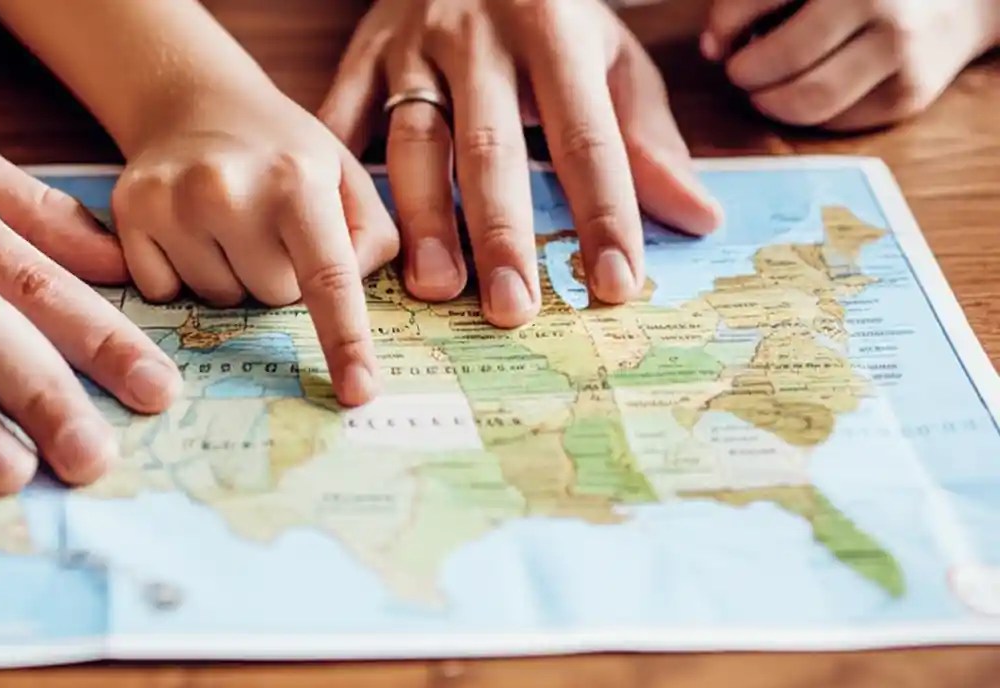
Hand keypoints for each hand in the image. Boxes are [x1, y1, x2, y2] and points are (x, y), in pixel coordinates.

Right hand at [111, 80, 397, 406]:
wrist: (196, 100)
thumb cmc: (283, 151)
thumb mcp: (346, 176)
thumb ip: (371, 239)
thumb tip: (353, 298)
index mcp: (297, 180)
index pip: (328, 278)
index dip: (346, 341)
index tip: (357, 392)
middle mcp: (229, 189)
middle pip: (272, 298)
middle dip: (281, 275)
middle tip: (269, 226)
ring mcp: (172, 202)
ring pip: (219, 301)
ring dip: (232, 275)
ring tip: (229, 223)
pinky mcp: (131, 212)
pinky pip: (166, 293)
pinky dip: (182, 274)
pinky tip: (189, 229)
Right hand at [318, 0, 721, 321]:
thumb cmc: (549, 14)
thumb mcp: (610, 55)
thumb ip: (647, 137)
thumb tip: (698, 219)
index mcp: (554, 31)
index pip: (587, 137)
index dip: (603, 213)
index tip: (613, 284)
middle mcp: (478, 37)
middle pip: (491, 145)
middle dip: (502, 232)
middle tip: (512, 308)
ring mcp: (411, 46)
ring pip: (412, 139)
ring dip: (423, 217)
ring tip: (434, 284)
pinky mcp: (362, 56)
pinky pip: (343, 121)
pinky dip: (341, 179)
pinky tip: (350, 237)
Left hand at [703, 0, 999, 129]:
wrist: (958, 4)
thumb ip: (763, 2)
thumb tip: (713, 47)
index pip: (757, 0)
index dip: (724, 28)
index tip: (717, 44)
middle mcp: (876, 3)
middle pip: (782, 57)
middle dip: (746, 73)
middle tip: (743, 73)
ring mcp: (898, 51)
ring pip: (808, 100)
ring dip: (770, 103)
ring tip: (767, 91)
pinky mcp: (908, 94)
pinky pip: (836, 121)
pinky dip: (808, 115)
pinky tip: (809, 94)